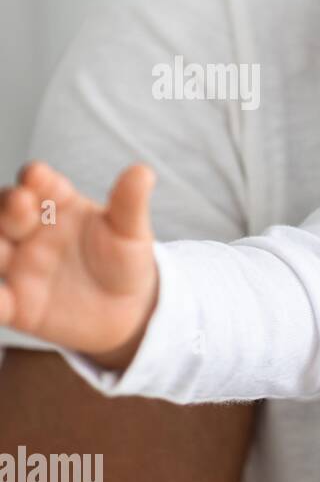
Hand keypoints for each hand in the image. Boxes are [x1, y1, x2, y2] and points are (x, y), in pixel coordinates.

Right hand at [0, 161, 158, 369]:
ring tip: (3, 250)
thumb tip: (143, 171)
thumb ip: (130, 204)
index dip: (35, 178)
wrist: (127, 309)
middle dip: (9, 207)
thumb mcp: (131, 233)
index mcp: (56, 204)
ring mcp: (17, 264)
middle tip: (21, 204)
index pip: (39, 184)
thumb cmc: (124, 260)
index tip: (37, 175)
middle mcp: (29, 230)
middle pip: (6, 212)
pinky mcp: (14, 303)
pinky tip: (2, 302)